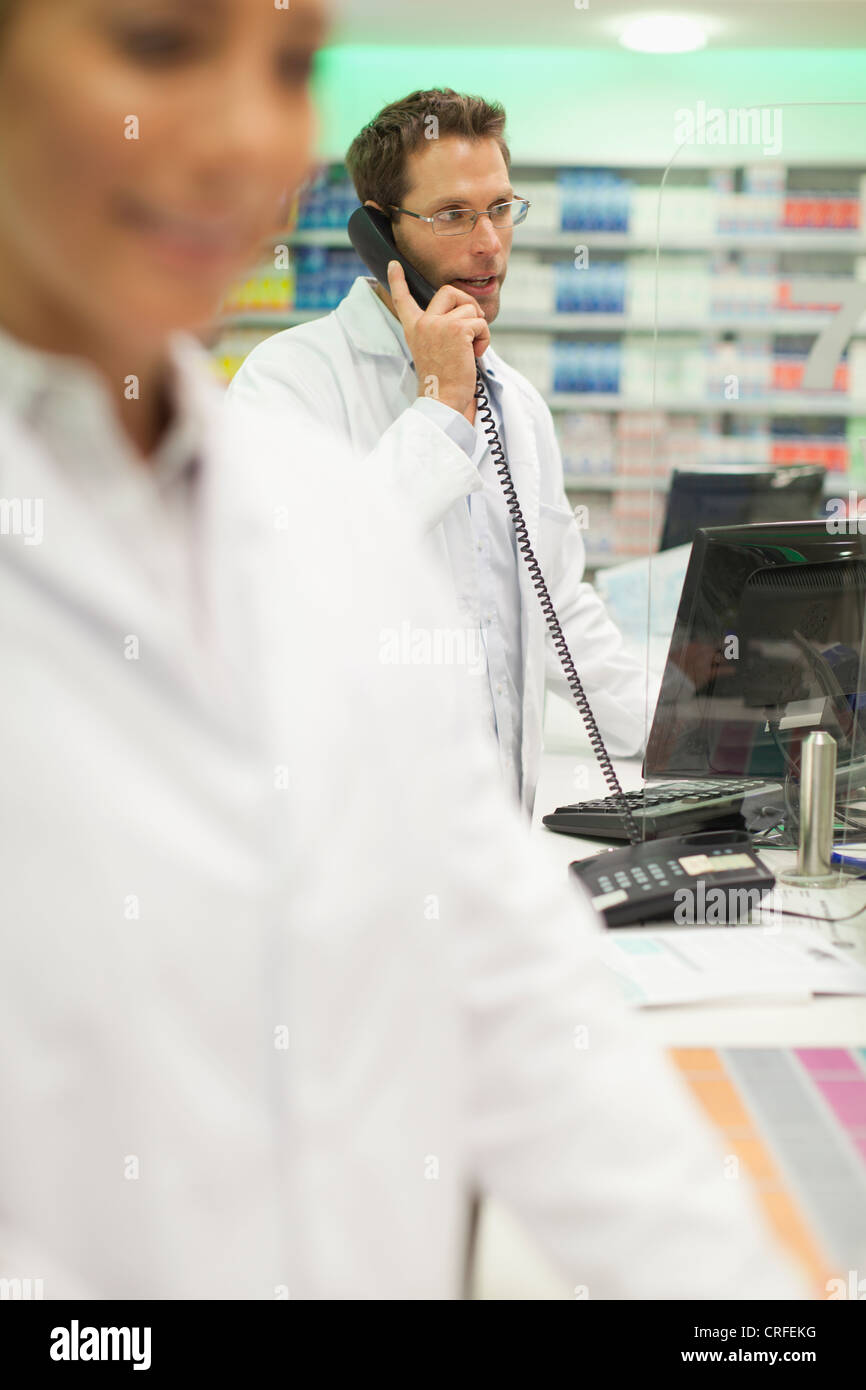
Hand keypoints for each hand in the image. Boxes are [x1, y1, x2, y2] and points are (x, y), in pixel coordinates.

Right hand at [387, 260, 489, 423]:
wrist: (442, 398)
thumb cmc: (443, 380)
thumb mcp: (434, 350)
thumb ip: (441, 330)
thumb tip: (467, 313)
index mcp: (414, 329)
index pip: (402, 300)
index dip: (397, 281)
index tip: (393, 265)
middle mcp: (423, 323)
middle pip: (449, 291)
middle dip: (467, 303)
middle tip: (473, 324)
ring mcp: (439, 324)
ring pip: (470, 309)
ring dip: (479, 328)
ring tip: (471, 349)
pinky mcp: (457, 329)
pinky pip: (480, 323)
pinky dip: (484, 339)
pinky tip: (475, 354)